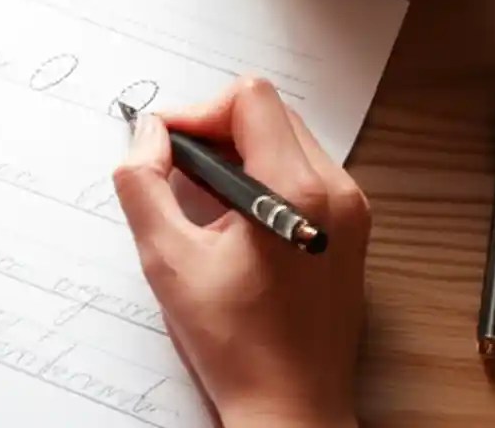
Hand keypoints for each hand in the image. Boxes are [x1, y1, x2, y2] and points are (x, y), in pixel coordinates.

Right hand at [112, 77, 369, 427]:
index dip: (198, 111)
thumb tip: (146, 135)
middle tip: (176, 170)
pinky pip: (303, 172)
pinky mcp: (351, 228)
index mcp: (297, 192)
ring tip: (200, 200)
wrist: (291, 406)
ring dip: (238, 153)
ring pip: (287, 139)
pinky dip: (262, 177)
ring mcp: (351, 210)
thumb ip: (143, 185)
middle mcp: (336, 191)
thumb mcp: (168, 260)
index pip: (251, 98)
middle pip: (271, 113)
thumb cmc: (236, 345)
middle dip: (216, 129)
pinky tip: (231, 219)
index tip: (165, 144)